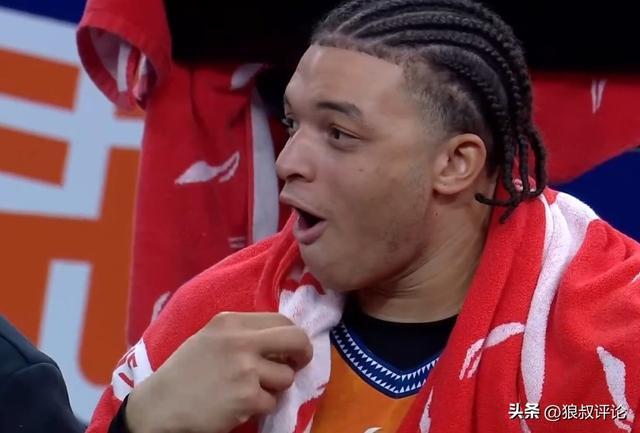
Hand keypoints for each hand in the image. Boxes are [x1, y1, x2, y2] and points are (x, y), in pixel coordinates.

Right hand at [125, 312, 312, 432]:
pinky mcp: (247, 397)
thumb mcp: (210, 338)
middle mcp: (240, 341)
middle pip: (296, 339)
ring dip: (275, 387)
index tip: (291, 348)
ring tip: (251, 389)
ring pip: (286, 377)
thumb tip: (280, 340)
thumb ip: (242, 334)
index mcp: (230, 322)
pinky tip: (239, 404)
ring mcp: (245, 369)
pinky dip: (260, 407)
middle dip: (303, 353)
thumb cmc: (185, 371)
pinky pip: (272, 402)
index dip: (292, 335)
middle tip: (299, 363)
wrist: (160, 405)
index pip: (281, 319)